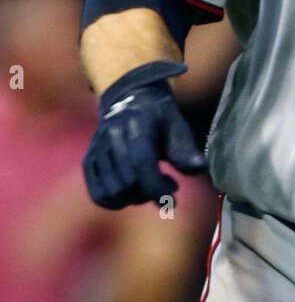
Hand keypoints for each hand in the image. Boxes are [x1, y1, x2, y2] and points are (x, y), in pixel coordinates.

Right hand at [83, 62, 207, 209]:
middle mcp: (111, 136)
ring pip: (113, 191)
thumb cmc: (160, 117)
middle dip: (151, 193)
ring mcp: (97, 148)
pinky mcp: (89, 160)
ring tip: (151, 186)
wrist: (129, 99)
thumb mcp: (177, 126)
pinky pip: (98, 194)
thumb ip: (185, 149)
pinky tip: (133, 195)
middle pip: (127, 182)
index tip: (172, 201)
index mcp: (136, 124)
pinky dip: (116, 202)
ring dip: (136, 198)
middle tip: (169, 185)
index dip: (156, 187)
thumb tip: (200, 168)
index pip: (141, 162)